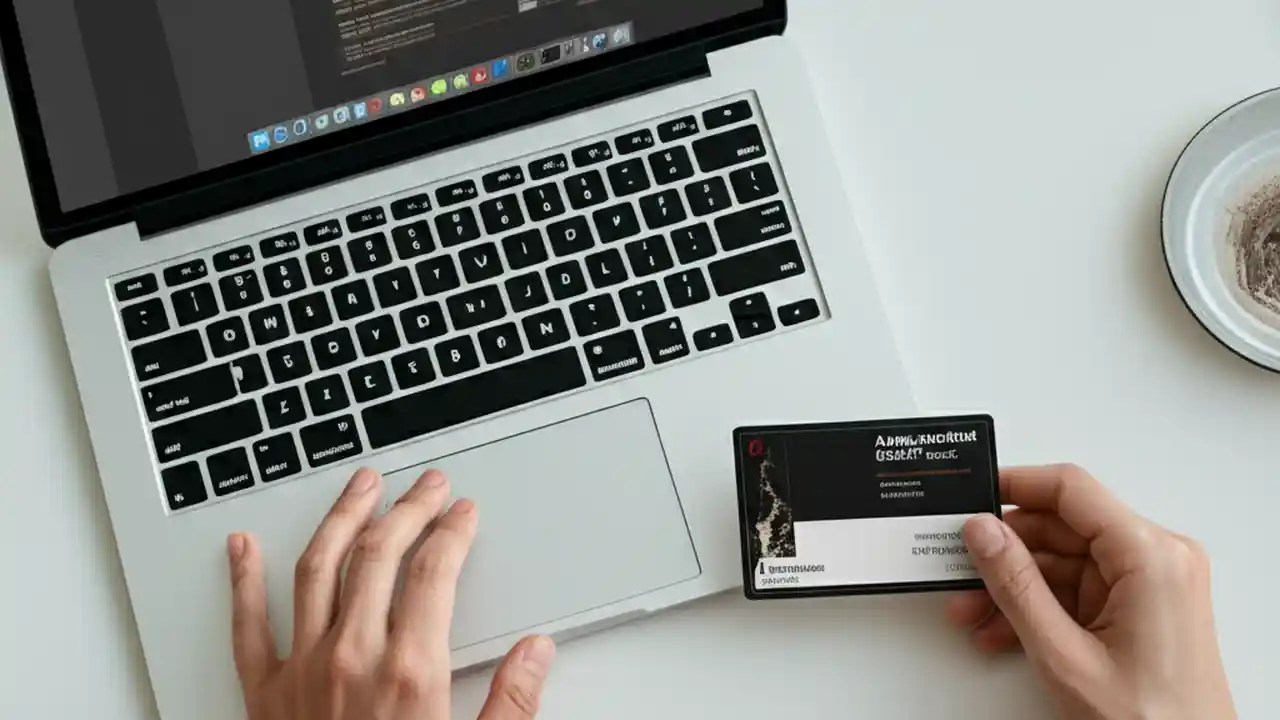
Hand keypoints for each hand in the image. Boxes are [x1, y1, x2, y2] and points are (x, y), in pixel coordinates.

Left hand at [226, 468, 555, 719]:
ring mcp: (302, 672)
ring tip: (359, 485)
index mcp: (410, 674)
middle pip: (379, 554)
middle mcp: (352, 659)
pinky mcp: (263, 695)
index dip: (453, 531)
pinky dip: (242, 580)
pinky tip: (242, 548)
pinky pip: (247, 625)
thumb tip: (535, 652)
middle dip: (408, 508)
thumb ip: (511, 706)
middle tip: (427, 484)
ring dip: (341, 517)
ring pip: (316, 569)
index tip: (464, 513)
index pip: (435, 572)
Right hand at [946, 465, 1234, 718]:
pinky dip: (1039, 607)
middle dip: (1004, 553)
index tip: (973, 494)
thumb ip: (1016, 586)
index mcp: (1151, 556)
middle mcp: (1158, 559)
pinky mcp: (1142, 606)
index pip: (1072, 490)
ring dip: (1014, 587)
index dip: (1016, 486)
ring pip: (1063, 562)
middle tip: (959, 569)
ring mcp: (1151, 583)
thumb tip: (982, 533)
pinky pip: (1077, 589)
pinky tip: (1003, 631)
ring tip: (973, 614)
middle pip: (1062, 528)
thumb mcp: (1064, 654)